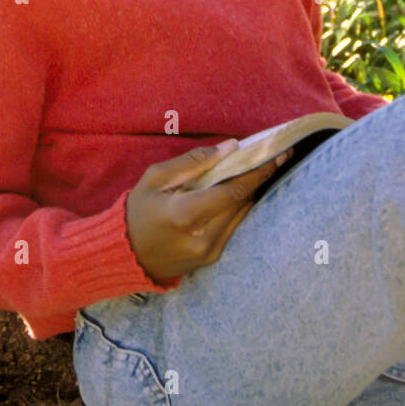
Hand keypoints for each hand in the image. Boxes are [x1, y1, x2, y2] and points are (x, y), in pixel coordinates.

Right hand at [125, 139, 293, 283]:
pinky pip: (235, 226)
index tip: (279, 154)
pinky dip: (241, 207)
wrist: (125, 254)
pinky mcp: (212, 258)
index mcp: (186, 214)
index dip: (259, 172)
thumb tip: (231, 148)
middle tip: (279, 156)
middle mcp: (203, 237)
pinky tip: (243, 190)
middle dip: (262, 178)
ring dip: (253, 192)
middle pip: (244, 203)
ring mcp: (209, 251)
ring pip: (243, 215)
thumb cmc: (137, 210)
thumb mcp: (156, 178)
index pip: (234, 191)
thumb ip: (194, 162)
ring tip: (265, 169)